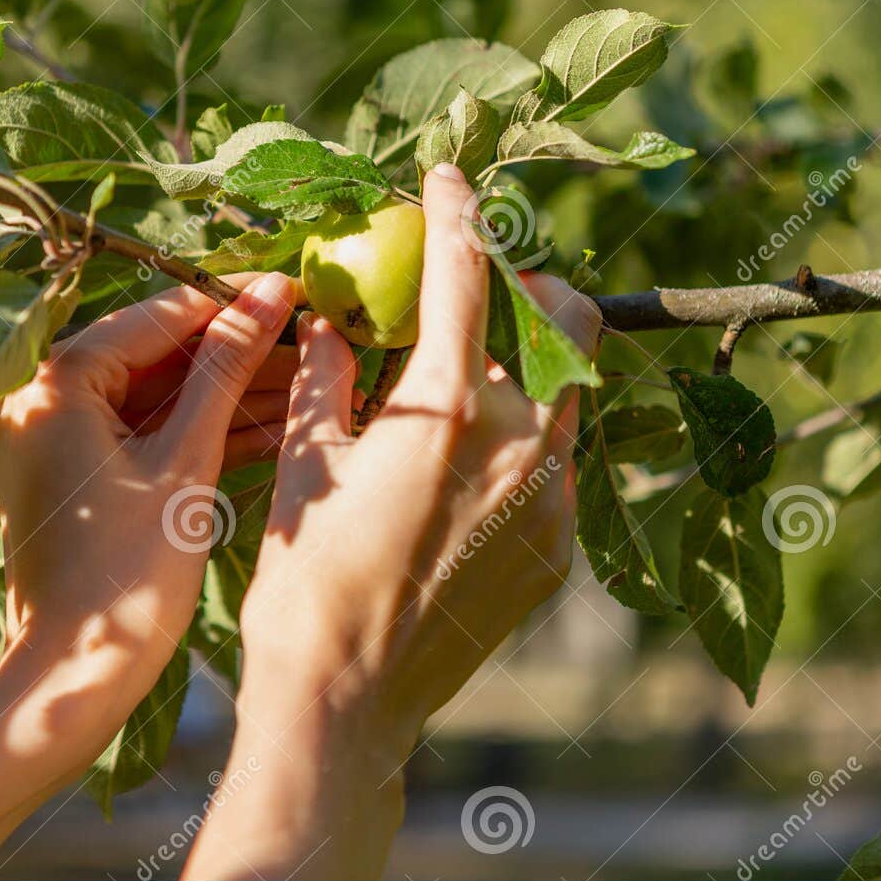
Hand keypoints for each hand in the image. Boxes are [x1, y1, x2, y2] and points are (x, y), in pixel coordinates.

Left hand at [0, 276, 301, 880]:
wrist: (74, 679)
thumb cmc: (127, 578)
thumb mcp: (188, 461)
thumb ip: (227, 369)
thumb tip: (270, 294)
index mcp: (55, 380)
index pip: (159, 316)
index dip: (234, 303)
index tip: (295, 289)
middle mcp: (37, 395)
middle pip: (156, 353)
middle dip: (237, 353)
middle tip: (311, 341)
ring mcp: (50, 436)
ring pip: (155, 394)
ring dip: (227, 393)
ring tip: (306, 383)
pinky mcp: (68, 472)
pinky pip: (141, 433)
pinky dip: (196, 432)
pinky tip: (270, 426)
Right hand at [185, 165, 600, 879]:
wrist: (347, 704)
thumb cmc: (306, 584)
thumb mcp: (310, 463)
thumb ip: (331, 376)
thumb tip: (330, 319)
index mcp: (451, 411)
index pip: (468, 278)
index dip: (459, 213)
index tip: (449, 177)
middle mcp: (523, 446)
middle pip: (565, 322)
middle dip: (528, 287)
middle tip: (477, 290)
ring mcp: (551, 501)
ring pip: (573, 392)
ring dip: (532, 362)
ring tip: (472, 372)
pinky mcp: (560, 548)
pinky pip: (561, 461)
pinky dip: (528, 433)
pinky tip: (472, 456)